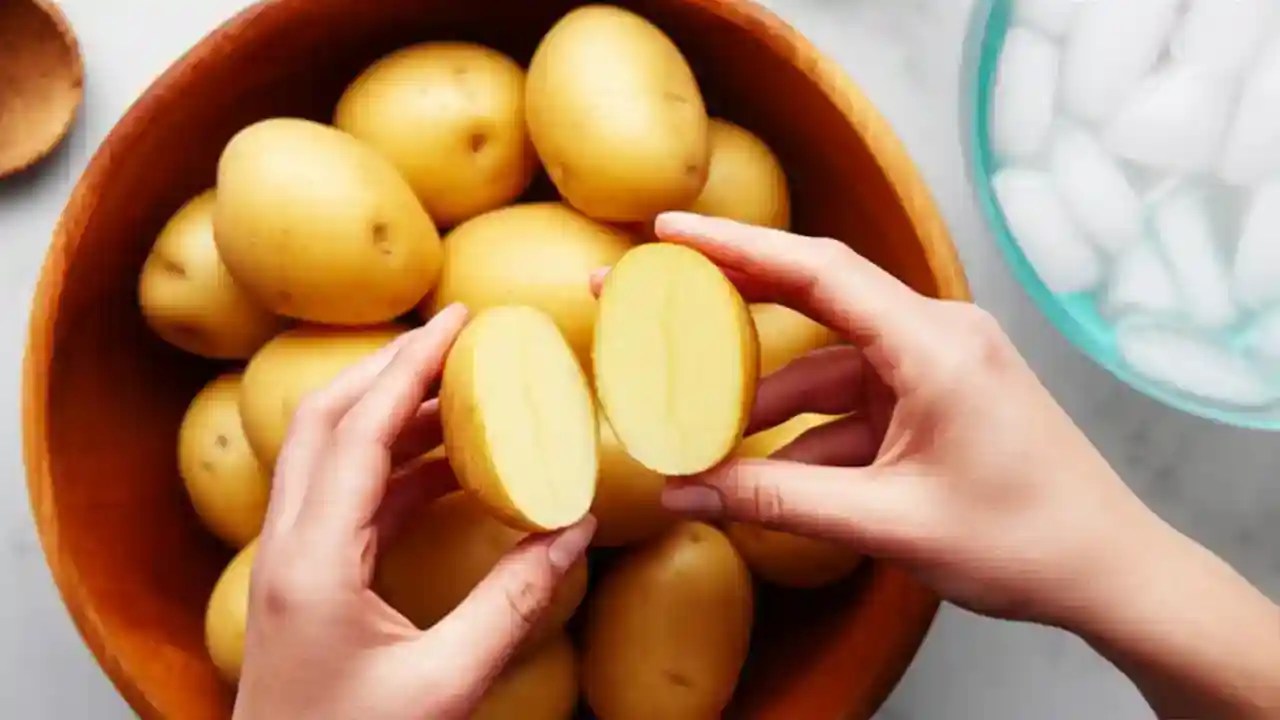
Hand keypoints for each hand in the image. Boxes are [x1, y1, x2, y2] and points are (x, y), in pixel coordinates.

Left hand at [233, 304, 595, 719]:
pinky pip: (344, 499)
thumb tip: (572, 534)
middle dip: (391, 369)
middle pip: (325, 421)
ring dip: (390, 415)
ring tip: (463, 395)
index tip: (459, 320)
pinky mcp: (302, 584)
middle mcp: (286, 548)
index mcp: (312, 561)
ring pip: (329, 455)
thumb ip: (512, 605)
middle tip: (458, 340)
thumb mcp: (445, 684)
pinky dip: (394, 468)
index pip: (358, 429)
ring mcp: (287, 565)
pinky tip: (449, 469)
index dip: (411, 366)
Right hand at [641, 212, 1149, 625]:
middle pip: (815, 298)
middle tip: (655, 298)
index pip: (819, 270)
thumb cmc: (1023, 542)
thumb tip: (684, 491)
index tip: (669, 229)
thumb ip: (778, 501)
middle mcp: (937, 335)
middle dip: (733, 304)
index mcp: (935, 344)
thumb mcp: (887, 522)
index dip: (736, 246)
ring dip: (767, 398)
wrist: (1109, 572)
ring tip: (698, 429)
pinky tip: (763, 470)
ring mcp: (937, 365)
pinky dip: (809, 430)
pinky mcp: (936, 397)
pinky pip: (854, 399)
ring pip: (828, 363)